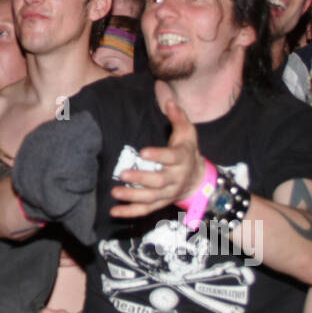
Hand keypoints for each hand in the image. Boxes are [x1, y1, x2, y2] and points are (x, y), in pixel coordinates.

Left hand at [109, 82, 206, 217]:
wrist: (198, 179)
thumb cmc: (187, 150)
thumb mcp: (187, 132)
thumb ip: (178, 117)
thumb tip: (169, 100)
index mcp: (182, 159)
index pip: (171, 157)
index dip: (158, 155)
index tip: (142, 152)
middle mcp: (175, 178)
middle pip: (159, 181)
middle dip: (141, 179)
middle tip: (122, 173)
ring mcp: (168, 193)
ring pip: (151, 198)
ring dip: (132, 196)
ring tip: (115, 192)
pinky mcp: (160, 203)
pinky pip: (146, 210)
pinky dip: (130, 212)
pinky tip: (114, 212)